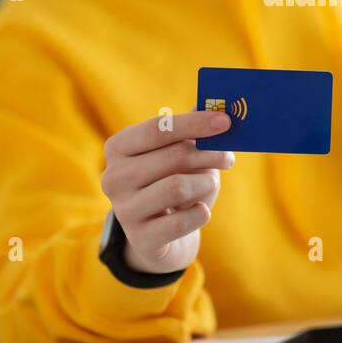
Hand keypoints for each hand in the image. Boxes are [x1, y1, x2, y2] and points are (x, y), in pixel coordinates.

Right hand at [101, 110, 233, 273]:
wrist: (157, 236)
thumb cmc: (169, 182)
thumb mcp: (176, 153)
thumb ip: (192, 129)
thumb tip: (218, 103)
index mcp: (118, 148)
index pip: (158, 128)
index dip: (195, 123)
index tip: (225, 121)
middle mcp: (113, 177)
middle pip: (174, 157)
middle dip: (209, 154)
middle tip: (227, 157)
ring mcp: (124, 210)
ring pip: (178, 187)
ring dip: (206, 183)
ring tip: (210, 183)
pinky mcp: (140, 239)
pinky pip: (182, 221)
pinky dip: (201, 212)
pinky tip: (200, 209)